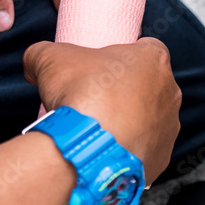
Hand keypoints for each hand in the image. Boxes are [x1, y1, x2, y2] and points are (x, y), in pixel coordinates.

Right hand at [22, 39, 181, 183]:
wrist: (90, 146)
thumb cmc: (82, 94)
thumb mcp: (50, 58)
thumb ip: (42, 54)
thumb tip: (33, 63)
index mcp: (153, 60)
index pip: (147, 48)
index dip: (127, 54)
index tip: (108, 65)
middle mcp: (170, 93)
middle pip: (151, 86)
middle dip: (129, 90)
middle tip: (100, 97)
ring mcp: (170, 127)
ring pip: (151, 120)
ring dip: (132, 122)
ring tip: (101, 127)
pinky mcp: (163, 156)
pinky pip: (148, 149)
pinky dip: (130, 149)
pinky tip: (108, 150)